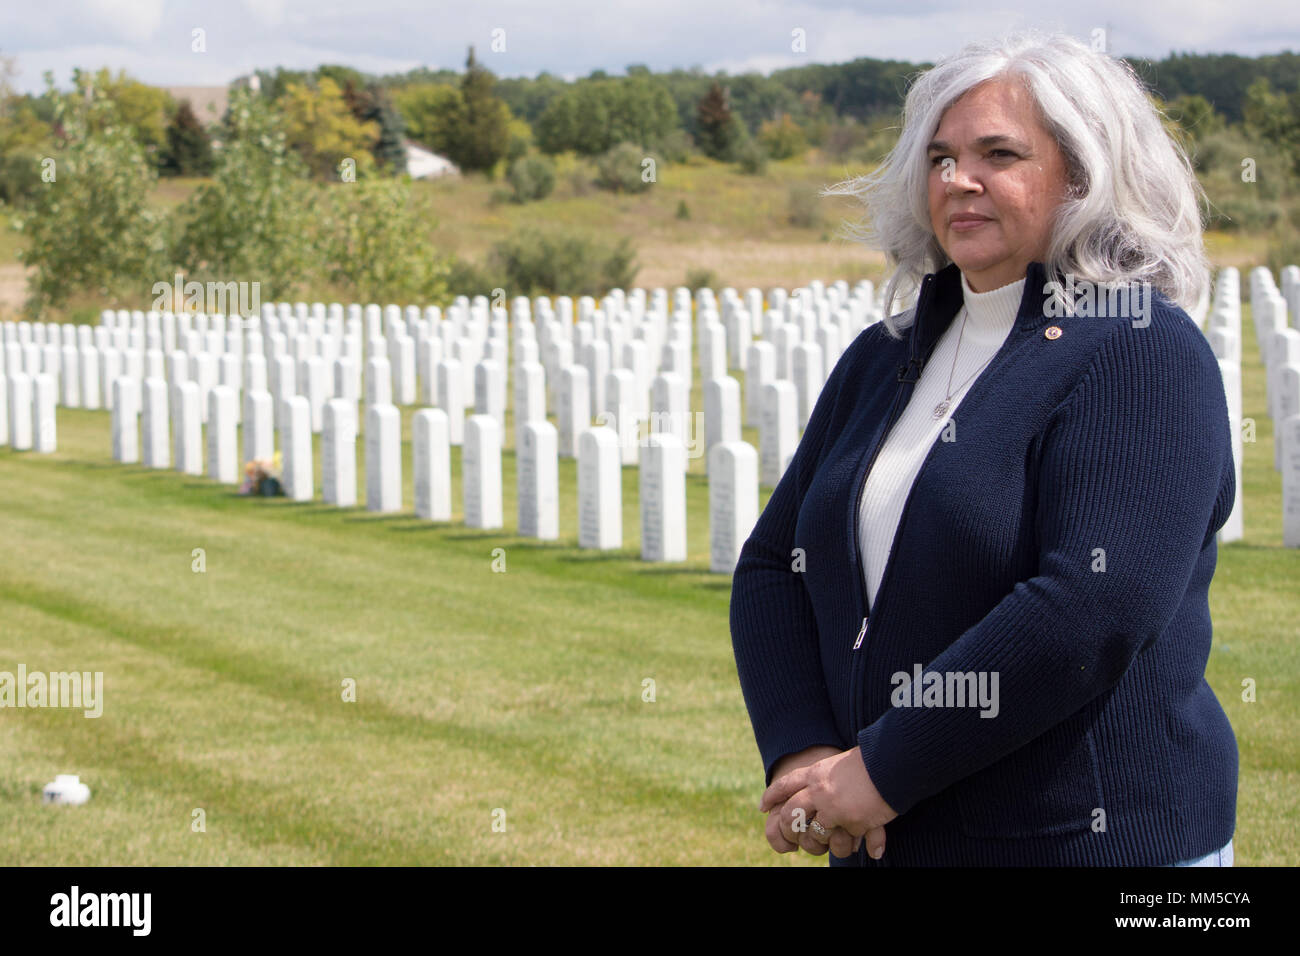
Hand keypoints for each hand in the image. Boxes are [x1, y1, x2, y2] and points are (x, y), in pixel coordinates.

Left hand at [761, 747, 898, 858]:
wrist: (891, 762)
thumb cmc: (873, 760)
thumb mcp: (842, 763)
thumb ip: (827, 778)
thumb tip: (818, 787)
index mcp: (816, 772)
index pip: (786, 784)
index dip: (772, 796)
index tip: (763, 807)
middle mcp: (818, 790)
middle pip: (790, 813)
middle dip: (787, 827)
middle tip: (790, 836)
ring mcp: (832, 808)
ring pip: (812, 833)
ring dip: (817, 842)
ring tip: (823, 844)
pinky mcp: (850, 822)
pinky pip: (843, 840)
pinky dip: (850, 843)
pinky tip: (859, 841)